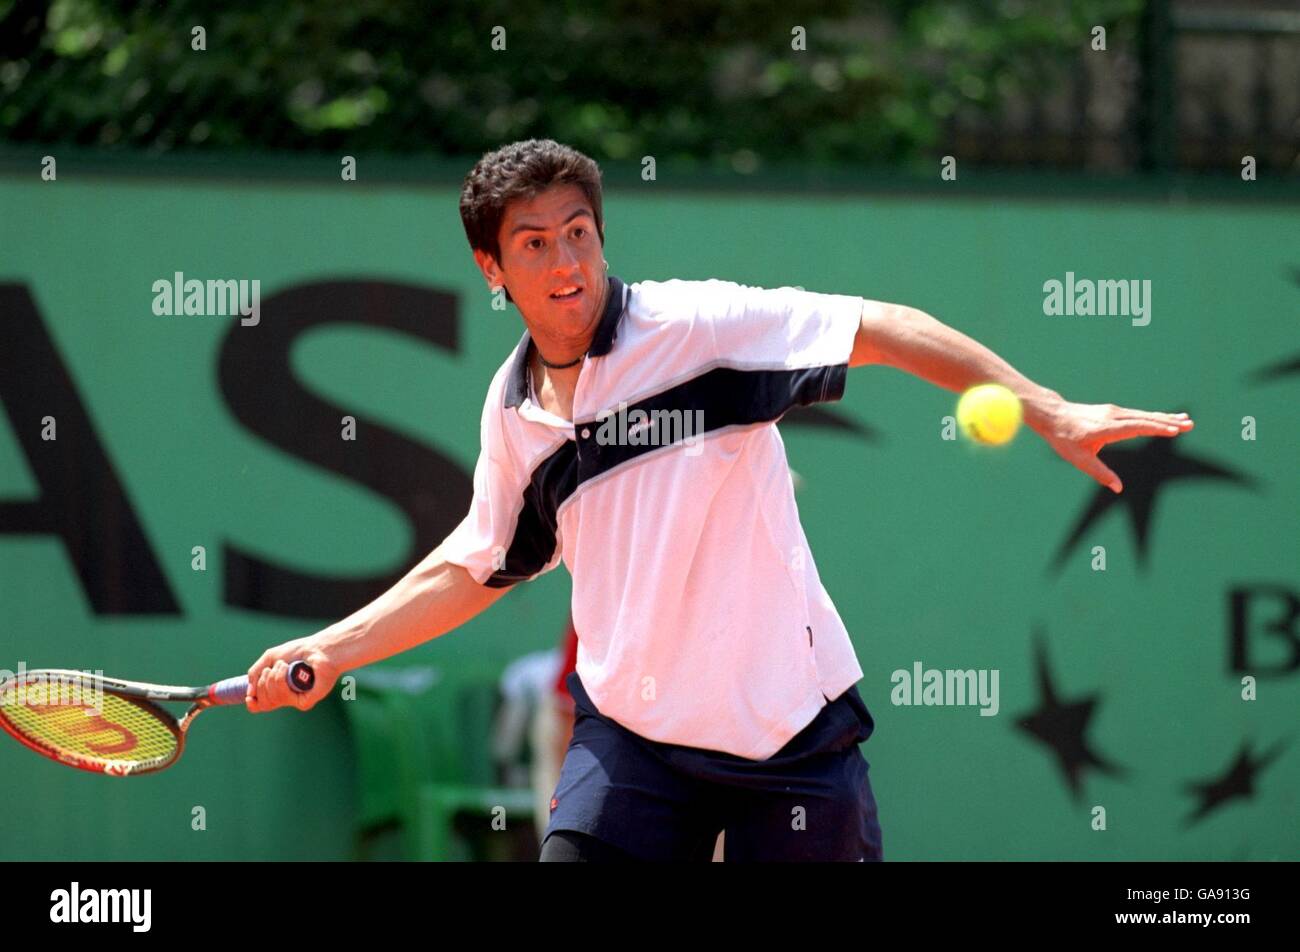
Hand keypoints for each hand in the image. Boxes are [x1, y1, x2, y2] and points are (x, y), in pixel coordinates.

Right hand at [245, 637, 340, 712]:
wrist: (318, 648)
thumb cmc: (298, 651)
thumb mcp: (270, 658)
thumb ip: (255, 673)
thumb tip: (249, 694)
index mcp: (278, 689)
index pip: (261, 705)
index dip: (253, 704)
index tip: (249, 697)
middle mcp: (287, 697)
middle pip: (264, 703)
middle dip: (263, 683)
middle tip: (271, 668)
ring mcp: (296, 700)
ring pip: (272, 700)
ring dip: (273, 678)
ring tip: (284, 665)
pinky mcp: (305, 702)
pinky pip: (285, 698)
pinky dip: (281, 681)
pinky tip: (288, 670)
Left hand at [1031, 397, 1193, 492]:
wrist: (1053, 416)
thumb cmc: (1064, 439)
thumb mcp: (1078, 460)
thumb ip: (1100, 473)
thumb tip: (1118, 488)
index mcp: (1105, 429)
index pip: (1136, 427)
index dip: (1155, 428)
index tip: (1174, 430)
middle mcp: (1112, 417)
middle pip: (1145, 419)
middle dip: (1168, 422)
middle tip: (1190, 424)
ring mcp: (1113, 412)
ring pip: (1144, 415)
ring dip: (1165, 418)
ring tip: (1186, 420)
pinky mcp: (1113, 412)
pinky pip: (1138, 415)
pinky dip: (1154, 417)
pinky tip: (1167, 418)